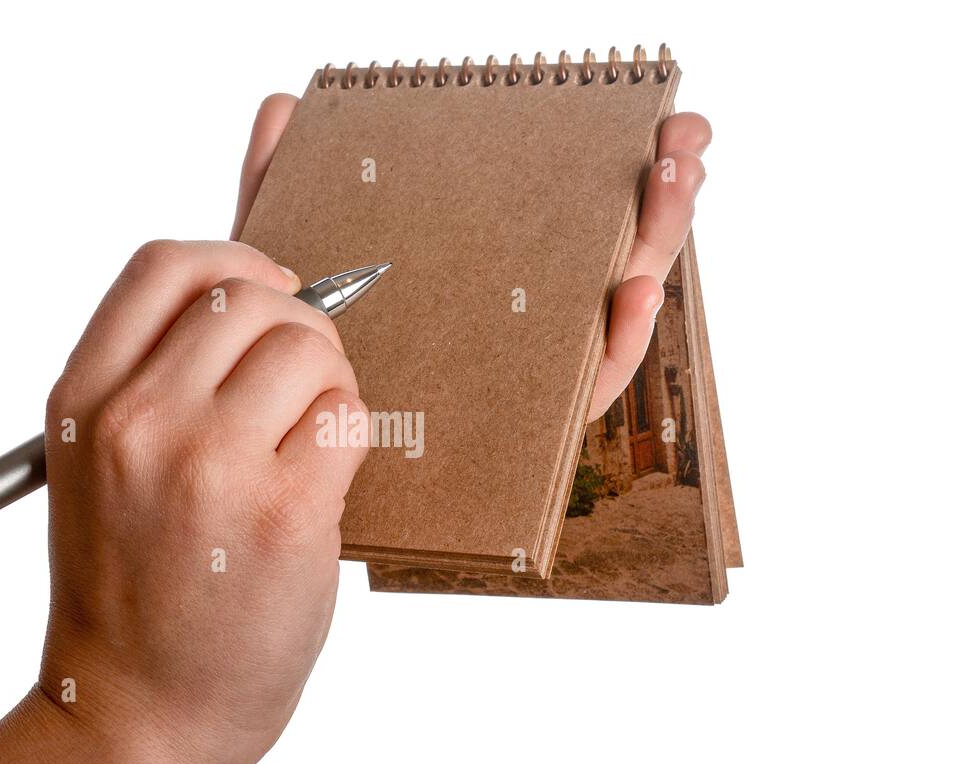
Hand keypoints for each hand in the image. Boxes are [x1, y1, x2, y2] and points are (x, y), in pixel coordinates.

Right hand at [39, 239, 364, 763]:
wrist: (135, 718)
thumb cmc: (131, 592)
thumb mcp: (104, 466)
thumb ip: (158, 367)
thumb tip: (252, 236)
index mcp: (83, 402)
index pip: (166, 263)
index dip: (234, 257)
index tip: (267, 293)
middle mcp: (138, 421)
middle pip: (252, 295)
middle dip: (297, 328)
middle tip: (297, 391)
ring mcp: (209, 464)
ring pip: (311, 349)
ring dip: (328, 388)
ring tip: (304, 447)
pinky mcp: (283, 512)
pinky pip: (348, 417)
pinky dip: (349, 442)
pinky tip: (318, 488)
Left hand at [230, 94, 711, 422]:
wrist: (300, 459)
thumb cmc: (308, 359)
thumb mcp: (292, 269)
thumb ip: (284, 188)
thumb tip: (279, 103)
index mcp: (486, 270)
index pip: (563, 205)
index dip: (615, 158)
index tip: (653, 110)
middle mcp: (524, 314)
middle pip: (609, 243)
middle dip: (660, 188)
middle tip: (684, 137)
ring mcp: (533, 364)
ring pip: (616, 303)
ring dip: (659, 242)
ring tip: (674, 184)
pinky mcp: (531, 423)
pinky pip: (588, 383)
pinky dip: (622, 339)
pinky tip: (636, 293)